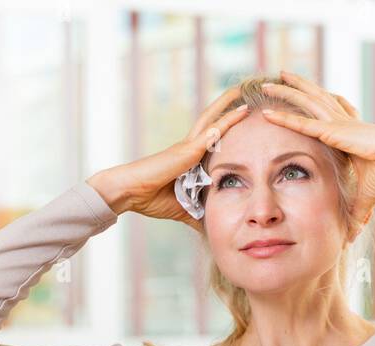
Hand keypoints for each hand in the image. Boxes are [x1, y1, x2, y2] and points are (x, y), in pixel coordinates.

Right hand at [86, 85, 251, 231]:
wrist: (129, 192)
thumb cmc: (149, 198)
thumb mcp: (181, 209)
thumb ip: (196, 214)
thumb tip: (208, 228)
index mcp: (188, 159)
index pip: (210, 138)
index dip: (224, 125)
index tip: (240, 116)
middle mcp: (189, 148)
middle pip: (212, 120)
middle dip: (227, 105)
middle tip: (244, 90)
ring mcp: (188, 147)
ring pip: (213, 119)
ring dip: (228, 104)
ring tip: (244, 89)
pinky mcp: (187, 151)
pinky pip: (212, 133)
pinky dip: (227, 122)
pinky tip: (240, 111)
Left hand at [260, 70, 374, 241]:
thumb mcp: (364, 199)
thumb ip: (354, 215)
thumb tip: (352, 238)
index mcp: (346, 134)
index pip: (321, 117)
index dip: (307, 108)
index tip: (296, 101)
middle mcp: (339, 123)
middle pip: (312, 100)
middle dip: (294, 89)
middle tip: (276, 80)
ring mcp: (336, 123)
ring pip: (305, 102)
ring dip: (286, 92)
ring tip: (269, 81)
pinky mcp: (333, 131)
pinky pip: (302, 123)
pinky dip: (284, 117)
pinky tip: (267, 112)